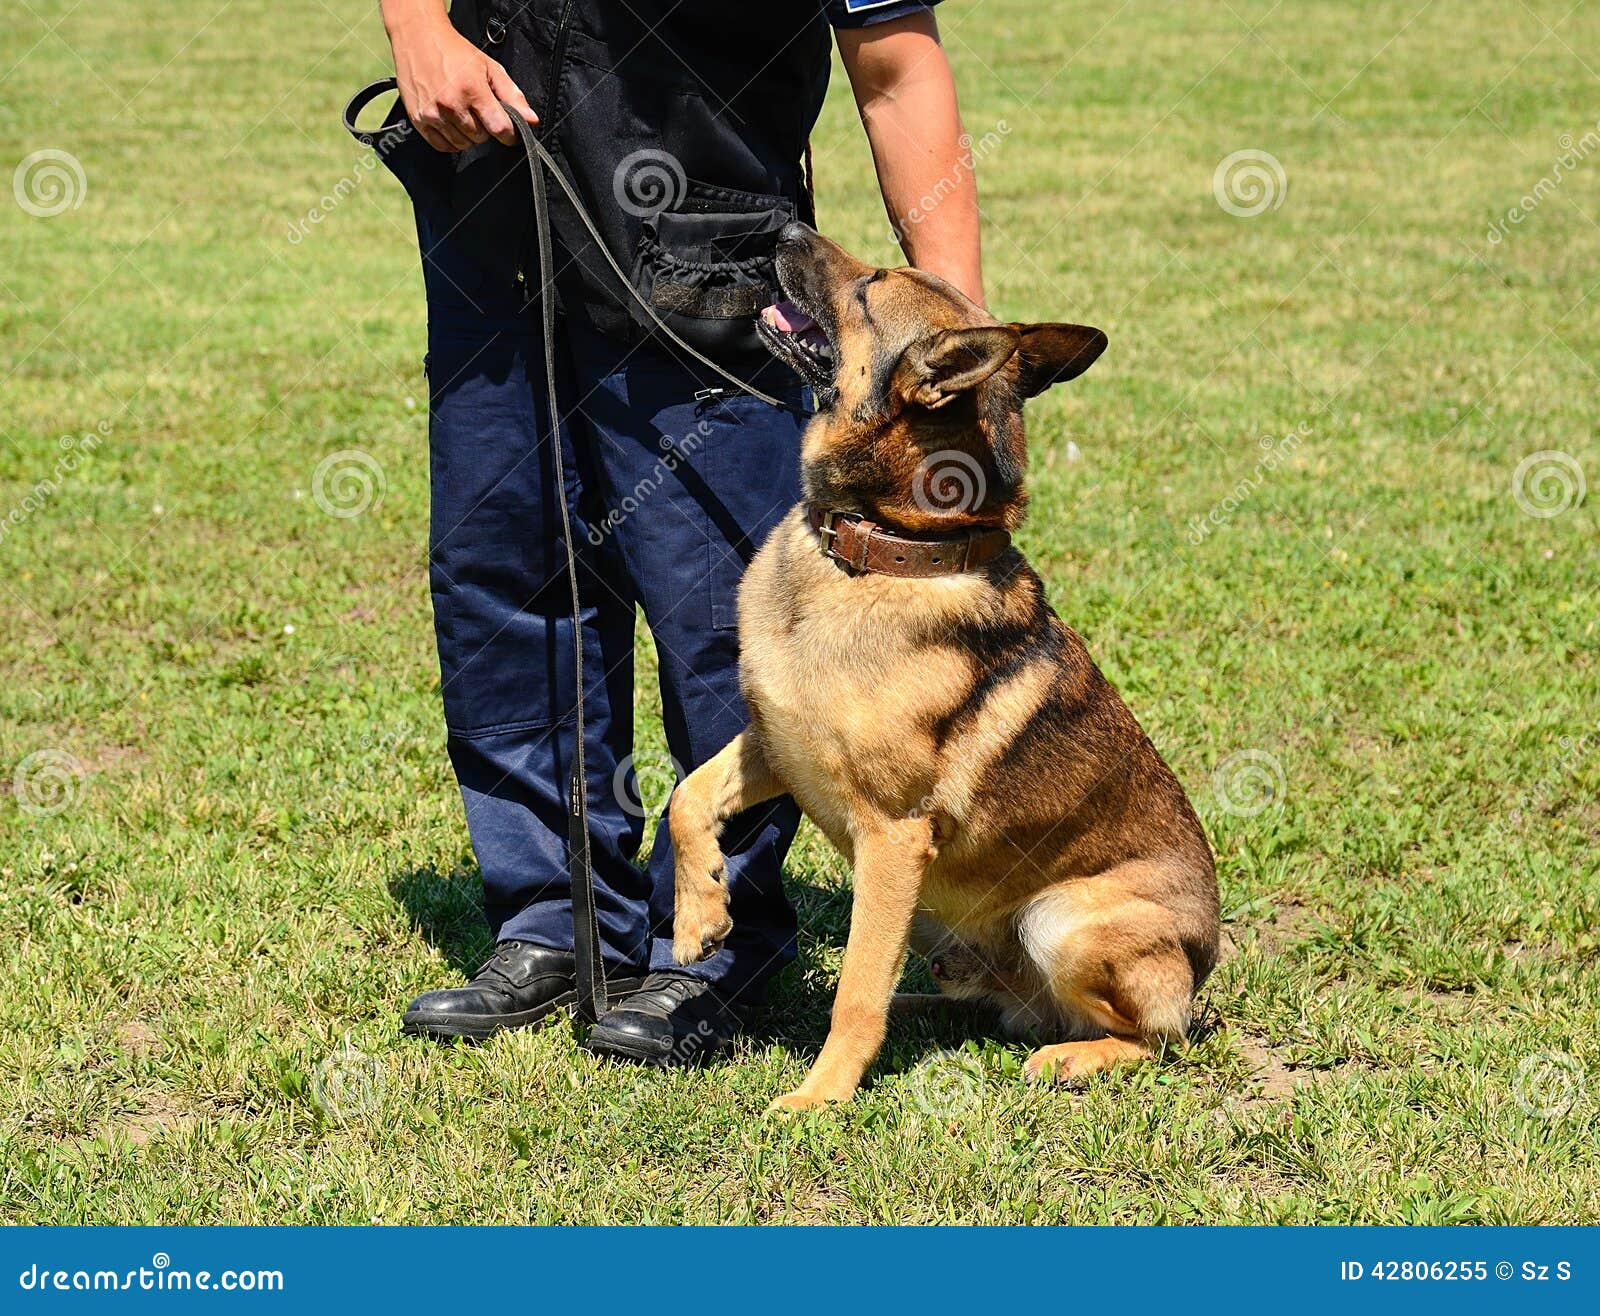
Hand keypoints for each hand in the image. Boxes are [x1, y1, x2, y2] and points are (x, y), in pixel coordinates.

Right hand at [383, 1, 536, 151]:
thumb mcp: (489, 67)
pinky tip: (451, 122)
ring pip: (463, 144)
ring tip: (463, 112)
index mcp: (472, 89)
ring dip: (468, 134)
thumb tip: (531, 120)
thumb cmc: (455, 51)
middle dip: (485, 128)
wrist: (418, 37)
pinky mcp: (418, 120)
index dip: (509, 134)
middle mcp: (451, 104)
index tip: (509, 132)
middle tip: (478, 110)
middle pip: (481, 138)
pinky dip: (451, 140)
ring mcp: (433, 113)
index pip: (500, 128)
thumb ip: (512, 95)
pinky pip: (443, 146)